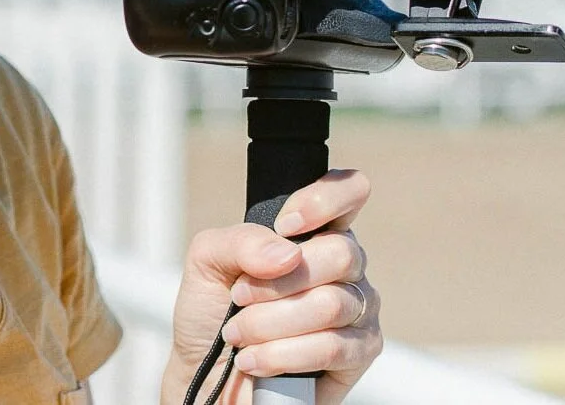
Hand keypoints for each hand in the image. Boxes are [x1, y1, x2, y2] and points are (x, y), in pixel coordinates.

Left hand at [162, 170, 381, 404]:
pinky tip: (255, 359)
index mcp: (314, 229)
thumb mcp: (208, 258)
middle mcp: (344, 264)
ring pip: (330, 304)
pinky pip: (333, 347)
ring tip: (239, 333)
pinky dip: (283, 354)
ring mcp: (357, 308)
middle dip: (277, 282)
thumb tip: (287, 254)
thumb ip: (242, 240)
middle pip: (341, 252)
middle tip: (239, 296)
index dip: (325, 200)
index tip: (285, 225)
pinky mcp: (359, 354)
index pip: (349, 190)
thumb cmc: (211, 309)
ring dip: (270, 322)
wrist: (205, 374)